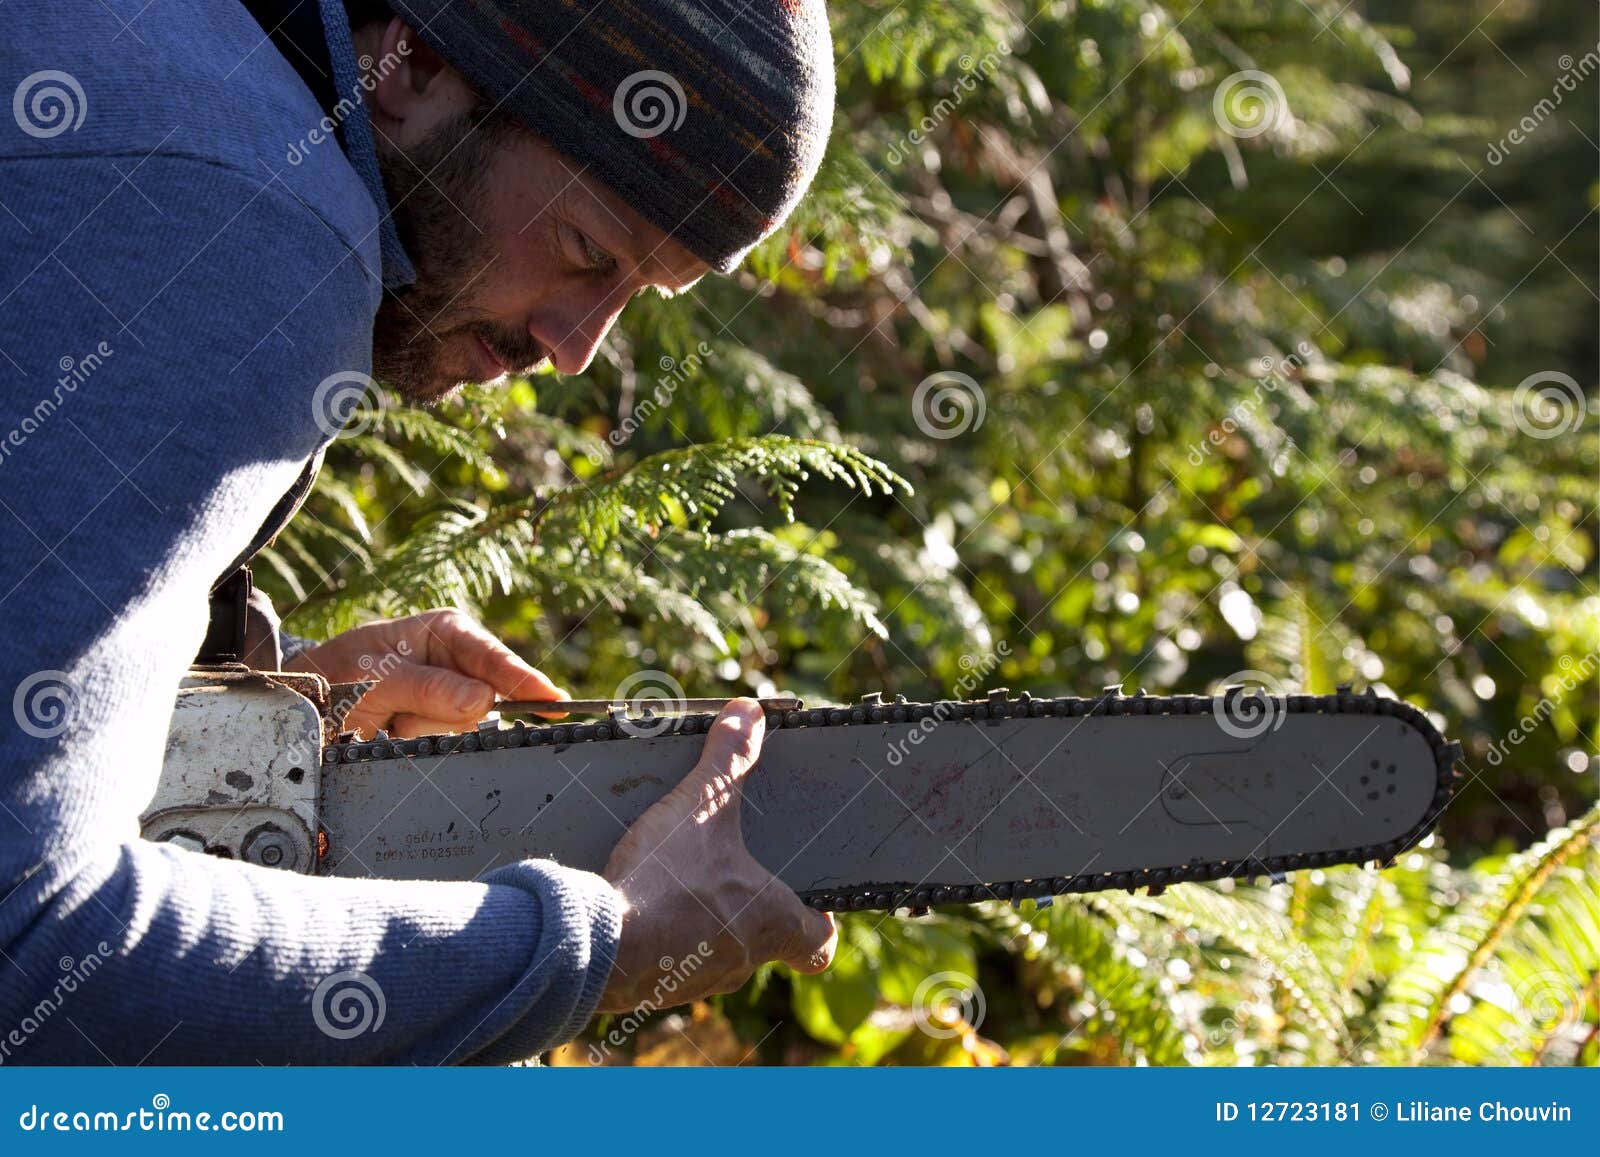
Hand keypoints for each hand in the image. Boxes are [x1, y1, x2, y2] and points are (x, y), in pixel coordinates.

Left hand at [285, 609, 566, 737]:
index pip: (495, 659)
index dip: (526, 681)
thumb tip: (484, 700)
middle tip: (398, 713)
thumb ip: (428, 687)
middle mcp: (459, 660)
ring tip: (389, 717)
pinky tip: (395, 729)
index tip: (555, 701)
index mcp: (448, 631)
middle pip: (484, 699)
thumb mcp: (375, 677)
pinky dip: (419, 741)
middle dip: (442, 713)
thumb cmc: (339, 673)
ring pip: (466, 725)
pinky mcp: (443, 723)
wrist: (307, 700)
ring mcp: (453, 694)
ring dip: (424, 729)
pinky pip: (449, 741)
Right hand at [598, 699, 836, 1013]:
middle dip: (748, 905)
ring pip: (716, 954)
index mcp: (772, 923)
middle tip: (729, 869)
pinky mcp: (655, 990)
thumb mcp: (701, 805)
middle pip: (765, 941)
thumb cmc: (666, 881)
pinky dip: (663, 938)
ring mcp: (698, 982)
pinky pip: (671, 964)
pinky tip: (640, 903)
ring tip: (678, 879)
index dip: (818, 921)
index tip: (806, 900)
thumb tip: (750, 712)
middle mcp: (743, 961)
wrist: (597, 944)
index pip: (820, 944)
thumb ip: (729, 758)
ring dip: (702, 921)